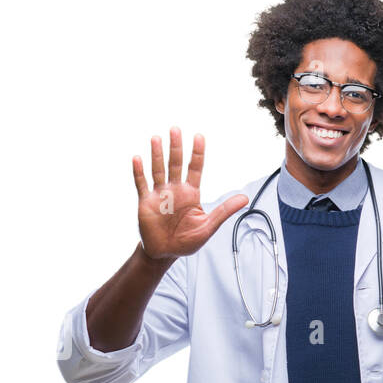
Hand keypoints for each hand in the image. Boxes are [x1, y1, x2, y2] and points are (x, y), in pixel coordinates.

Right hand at [133, 127, 247, 260]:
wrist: (165, 253)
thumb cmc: (187, 240)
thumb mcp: (208, 226)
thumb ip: (224, 211)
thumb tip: (245, 198)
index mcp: (191, 194)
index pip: (195, 168)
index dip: (197, 153)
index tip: (199, 137)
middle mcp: (175, 190)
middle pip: (175, 164)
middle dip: (176, 148)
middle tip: (175, 129)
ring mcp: (159, 195)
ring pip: (158, 170)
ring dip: (157, 155)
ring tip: (156, 138)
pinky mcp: (145, 203)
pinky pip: (142, 184)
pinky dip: (139, 172)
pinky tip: (137, 158)